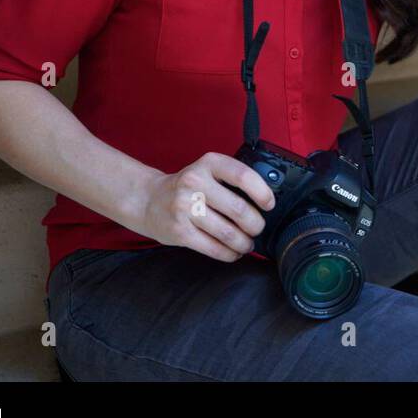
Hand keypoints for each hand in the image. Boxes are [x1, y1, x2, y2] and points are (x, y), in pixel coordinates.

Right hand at [135, 152, 276, 261]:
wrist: (148, 200)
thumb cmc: (187, 187)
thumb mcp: (207, 171)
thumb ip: (231, 179)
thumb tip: (265, 201)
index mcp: (208, 164)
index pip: (242, 176)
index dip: (262, 192)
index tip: (269, 204)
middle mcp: (195, 183)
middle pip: (239, 209)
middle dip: (256, 224)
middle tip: (257, 228)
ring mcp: (185, 208)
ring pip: (228, 233)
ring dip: (244, 242)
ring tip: (247, 243)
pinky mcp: (179, 231)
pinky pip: (213, 248)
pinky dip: (229, 254)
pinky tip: (233, 252)